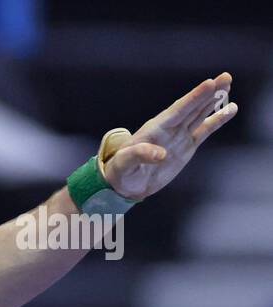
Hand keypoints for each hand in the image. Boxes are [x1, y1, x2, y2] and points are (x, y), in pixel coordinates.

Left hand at [102, 72, 237, 199]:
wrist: (126, 184)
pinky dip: (217, 120)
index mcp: (155, 129)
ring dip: (214, 100)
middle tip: (226, 76)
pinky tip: (230, 110)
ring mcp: (179, 136)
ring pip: (200, 114)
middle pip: (192, 107)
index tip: (209, 84)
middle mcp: (169, 128)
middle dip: (209, 92)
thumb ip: (140, 155)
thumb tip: (161, 154)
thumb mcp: (125, 163)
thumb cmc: (121, 171)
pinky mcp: (187, 146)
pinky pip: (205, 130)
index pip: (178, 110)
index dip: (194, 97)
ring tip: (228, 84)